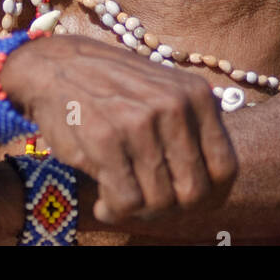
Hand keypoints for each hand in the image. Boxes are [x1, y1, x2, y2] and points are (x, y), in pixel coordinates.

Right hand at [0, 35, 236, 225]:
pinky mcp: (106, 140)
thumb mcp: (164, 90)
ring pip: (160, 202)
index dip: (209, 197)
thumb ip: (193, 127)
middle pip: (194, 193)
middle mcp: (174, 106)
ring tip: (119, 199)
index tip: (183, 201)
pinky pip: (126, 202)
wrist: (54, 67)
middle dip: (170, 209)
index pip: (225, 169)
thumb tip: (216, 188)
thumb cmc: (114, 86)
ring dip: (139, 212)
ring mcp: (140, 122)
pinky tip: (103, 200)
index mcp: (196, 95)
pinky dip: (114, 211)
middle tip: (147, 202)